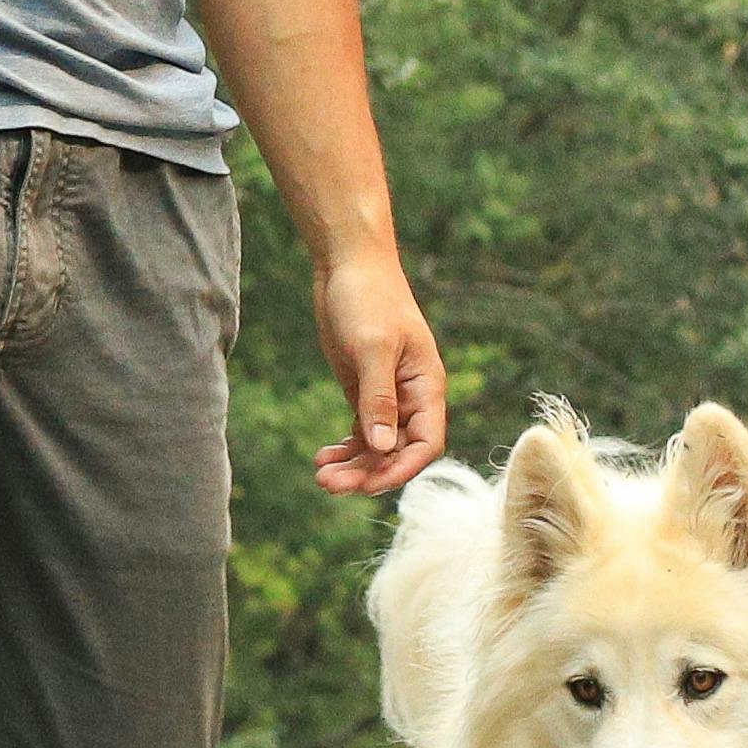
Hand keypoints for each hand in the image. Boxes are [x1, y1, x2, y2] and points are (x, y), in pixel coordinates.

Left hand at [307, 250, 446, 495]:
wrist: (347, 262)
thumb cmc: (368, 296)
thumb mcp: (372, 347)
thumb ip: (378, 398)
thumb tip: (384, 447)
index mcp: (426, 385)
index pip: (426, 442)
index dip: (401, 468)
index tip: (368, 484)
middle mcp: (410, 395)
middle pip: (397, 450)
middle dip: (367, 472)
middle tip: (329, 485)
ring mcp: (386, 393)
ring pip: (376, 444)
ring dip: (353, 464)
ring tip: (320, 475)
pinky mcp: (362, 388)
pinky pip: (361, 430)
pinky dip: (345, 447)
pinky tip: (323, 457)